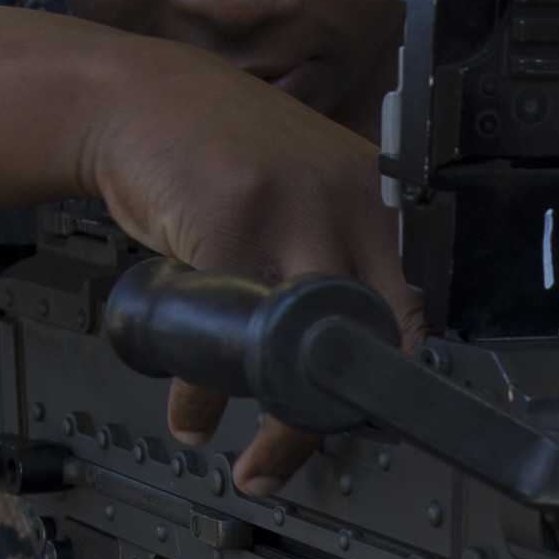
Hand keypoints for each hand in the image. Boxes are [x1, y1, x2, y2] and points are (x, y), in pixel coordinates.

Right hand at [70, 41, 409, 491]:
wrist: (137, 96)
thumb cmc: (222, 154)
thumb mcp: (306, 191)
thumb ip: (344, 255)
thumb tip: (376, 355)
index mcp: (381, 197)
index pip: (422, 305)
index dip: (406, 378)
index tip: (381, 426)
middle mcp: (349, 198)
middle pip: (373, 333)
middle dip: (345, 414)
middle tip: (316, 453)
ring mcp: (292, 206)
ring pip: (309, 344)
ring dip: (282, 424)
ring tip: (258, 462)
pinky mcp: (229, 219)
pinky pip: (227, 332)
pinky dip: (204, 390)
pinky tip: (193, 414)